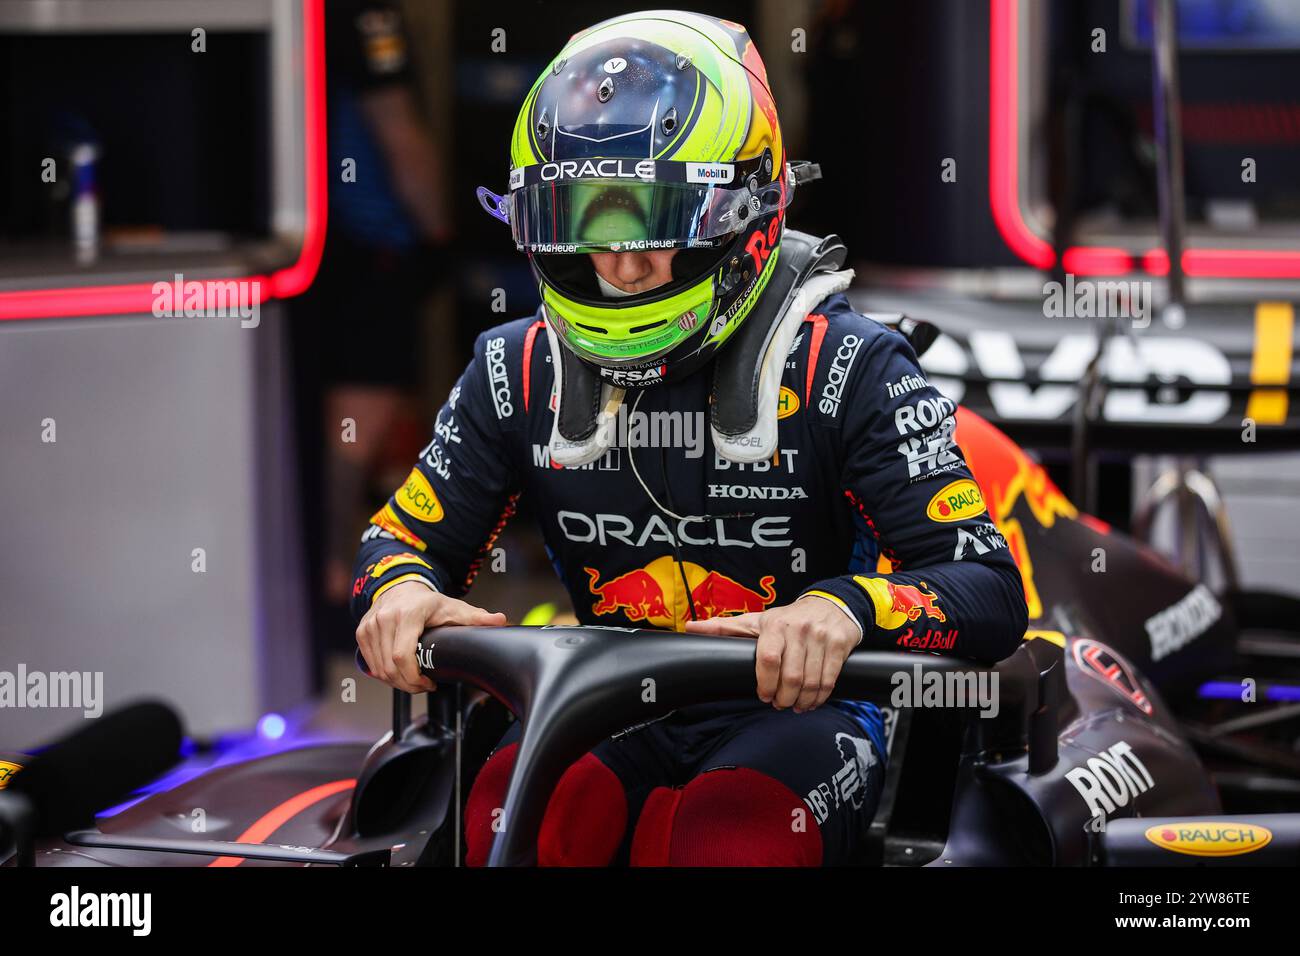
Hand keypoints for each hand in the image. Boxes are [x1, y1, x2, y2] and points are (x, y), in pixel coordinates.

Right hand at [356, 580, 505, 692]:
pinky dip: (384, 674)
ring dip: (396, 682)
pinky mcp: (362, 632)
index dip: (415, 678)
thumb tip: (502, 621)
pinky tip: (399, 673)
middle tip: (423, 686)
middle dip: (408, 684)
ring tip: (413, 681)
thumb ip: (476, 617)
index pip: (403, 657)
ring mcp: (370, 625)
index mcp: (408, 614)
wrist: (400, 586)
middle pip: (391, 668)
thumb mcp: (454, 608)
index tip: (429, 684)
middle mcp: (385, 619)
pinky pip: (370, 663)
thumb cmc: (428, 602)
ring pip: (379, 669)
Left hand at [684, 596, 862, 711]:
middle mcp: (799, 629)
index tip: (763, 695)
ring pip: (811, 681)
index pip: (767, 658)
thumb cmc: (788, 618)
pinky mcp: (840, 645)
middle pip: (791, 676)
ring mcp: (821, 637)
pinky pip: (830, 679)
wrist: (830, 604)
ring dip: (802, 701)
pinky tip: (812, 701)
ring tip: (795, 706)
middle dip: (784, 698)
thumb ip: (725, 627)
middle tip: (779, 704)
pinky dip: (820, 697)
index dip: (765, 683)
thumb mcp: (757, 620)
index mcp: (774, 624)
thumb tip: (691, 628)